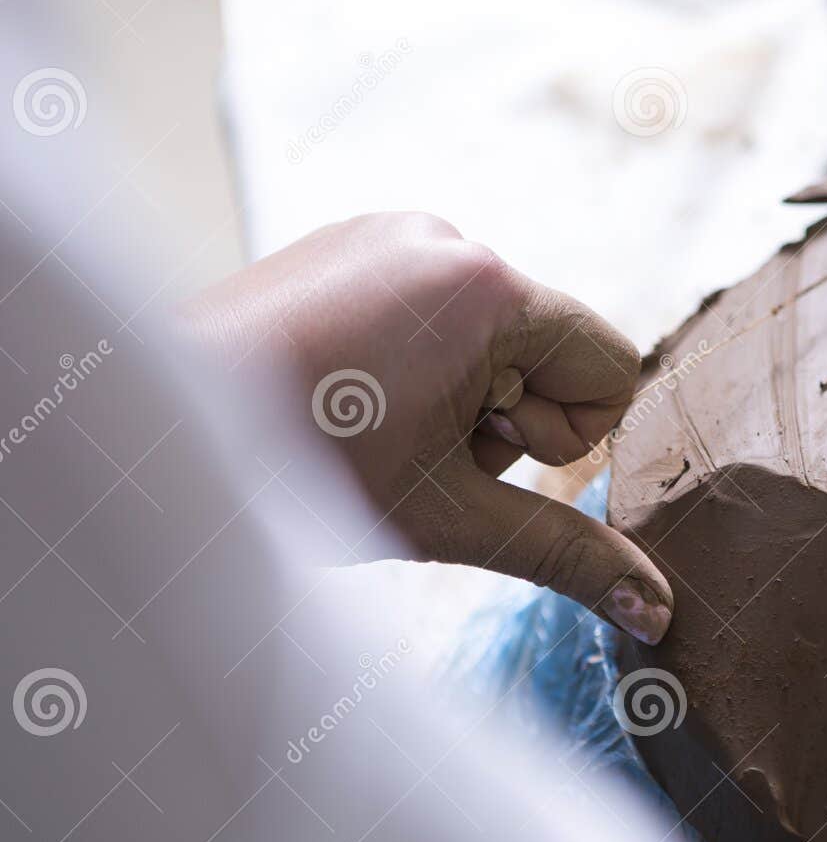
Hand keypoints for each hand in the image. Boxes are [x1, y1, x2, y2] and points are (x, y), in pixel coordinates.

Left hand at [178, 212, 670, 643]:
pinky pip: (442, 312)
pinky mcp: (358, 241)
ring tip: (376, 424)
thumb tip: (657, 609)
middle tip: (415, 445)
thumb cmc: (297, 471)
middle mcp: (449, 238)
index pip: (612, 367)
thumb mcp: (448, 519)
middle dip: (502, 416)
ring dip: (461, 397)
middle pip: (552, 354)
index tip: (476, 452)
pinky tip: (355, 395)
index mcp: (486, 288)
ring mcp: (396, 231)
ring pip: (497, 339)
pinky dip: (422, 365)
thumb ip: (565, 554)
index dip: (561, 435)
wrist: (154, 430)